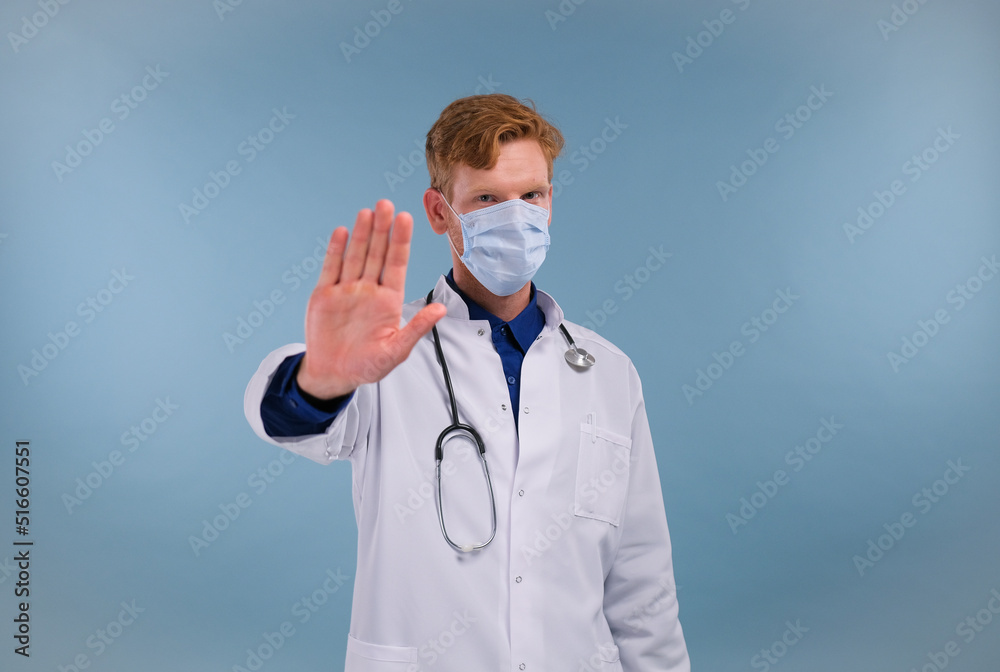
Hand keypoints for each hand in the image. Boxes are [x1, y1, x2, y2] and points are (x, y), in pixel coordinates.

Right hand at [296, 200, 446, 399]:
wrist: (333, 374)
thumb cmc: (367, 365)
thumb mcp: (396, 351)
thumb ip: (417, 329)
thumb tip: (440, 311)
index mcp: (389, 300)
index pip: (397, 264)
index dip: (401, 242)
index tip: (406, 219)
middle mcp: (369, 290)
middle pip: (377, 253)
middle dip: (382, 230)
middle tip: (386, 205)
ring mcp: (347, 290)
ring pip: (356, 255)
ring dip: (362, 234)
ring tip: (368, 212)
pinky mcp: (325, 294)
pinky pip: (331, 268)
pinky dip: (336, 250)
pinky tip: (343, 232)